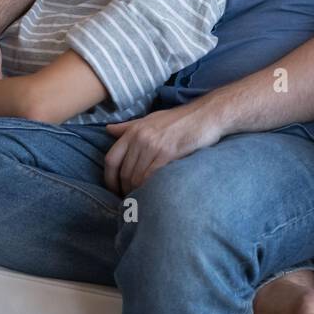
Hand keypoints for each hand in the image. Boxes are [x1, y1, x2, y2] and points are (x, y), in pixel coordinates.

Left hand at [103, 102, 224, 195]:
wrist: (205, 116)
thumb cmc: (179, 119)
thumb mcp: (150, 119)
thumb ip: (129, 127)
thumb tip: (108, 129)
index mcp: (133, 130)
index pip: (111, 159)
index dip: (109, 178)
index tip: (114, 189)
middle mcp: (140, 138)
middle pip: (124, 172)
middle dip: (125, 188)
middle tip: (131, 197)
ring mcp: (153, 146)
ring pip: (136, 177)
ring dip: (137, 191)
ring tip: (142, 197)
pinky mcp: (167, 154)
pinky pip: (150, 177)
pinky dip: (148, 188)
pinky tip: (152, 192)